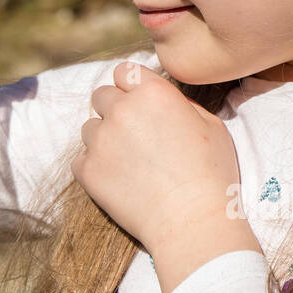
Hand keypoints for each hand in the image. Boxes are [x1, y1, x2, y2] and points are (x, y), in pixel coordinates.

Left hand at [75, 62, 260, 291]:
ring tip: (128, 162)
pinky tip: (117, 181)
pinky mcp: (88, 170)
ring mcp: (101, 140)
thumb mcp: (211, 126)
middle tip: (133, 135)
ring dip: (103, 139)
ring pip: (89, 128)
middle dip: (114, 110)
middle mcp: (122, 110)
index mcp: (153, 93)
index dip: (130, 85)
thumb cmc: (210, 174)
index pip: (124, 71)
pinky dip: (94, 168)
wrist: (192, 221)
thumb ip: (180, 104)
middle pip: (101, 95)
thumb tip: (163, 100)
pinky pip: (80, 160)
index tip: (137, 102)